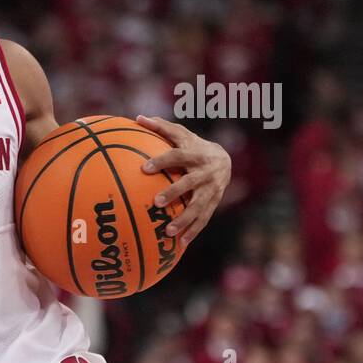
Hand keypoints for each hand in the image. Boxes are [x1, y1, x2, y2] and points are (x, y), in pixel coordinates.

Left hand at [136, 115, 231, 245]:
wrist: (225, 159)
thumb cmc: (193, 145)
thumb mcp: (181, 134)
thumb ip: (161, 127)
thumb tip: (137, 118)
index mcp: (194, 154)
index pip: (177, 156)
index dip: (162, 161)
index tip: (144, 168)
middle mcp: (205, 172)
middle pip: (189, 183)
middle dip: (174, 193)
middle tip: (156, 203)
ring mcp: (211, 190)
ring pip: (198, 206)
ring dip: (184, 219)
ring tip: (167, 232)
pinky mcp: (213, 203)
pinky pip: (204, 220)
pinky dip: (193, 232)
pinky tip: (180, 244)